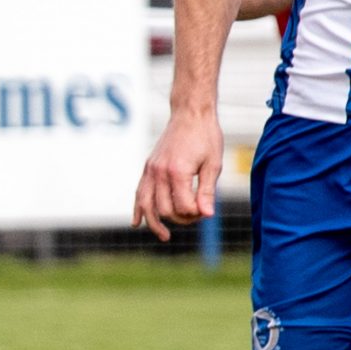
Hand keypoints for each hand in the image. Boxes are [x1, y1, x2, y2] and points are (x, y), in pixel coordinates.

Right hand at [132, 110, 222, 241]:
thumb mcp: (213, 164)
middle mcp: (159, 172)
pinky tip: (137, 223)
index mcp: (177, 172)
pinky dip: (137, 209)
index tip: (207, 210)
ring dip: (153, 223)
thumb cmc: (206, 137)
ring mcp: (151, 170)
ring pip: (146, 205)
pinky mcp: (148, 167)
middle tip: (197, 214)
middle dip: (181, 218)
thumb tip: (207, 215)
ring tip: (164, 236)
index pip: (183, 207)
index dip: (196, 214)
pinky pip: (139, 192)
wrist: (191, 113)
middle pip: (165, 209)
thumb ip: (207, 192)